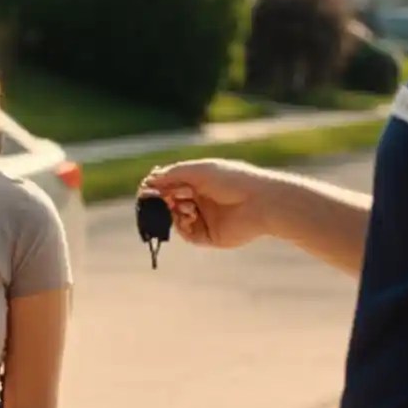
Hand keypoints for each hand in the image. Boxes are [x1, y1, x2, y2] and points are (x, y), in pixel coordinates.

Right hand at [139, 158, 276, 248]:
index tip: (147, 189)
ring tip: (183, 207)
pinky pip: (187, 234)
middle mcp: (200, 200)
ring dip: (174, 212)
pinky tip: (190, 216)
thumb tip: (149, 180)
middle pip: (170, 203)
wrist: (260, 203)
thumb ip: (173, 174)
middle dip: (162, 201)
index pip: (170, 185)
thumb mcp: (199, 170)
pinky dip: (183, 226)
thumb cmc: (232, 180)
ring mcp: (205, 219)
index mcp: (199, 182)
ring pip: (176, 219)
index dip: (157, 187)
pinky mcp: (210, 236)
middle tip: (158, 199)